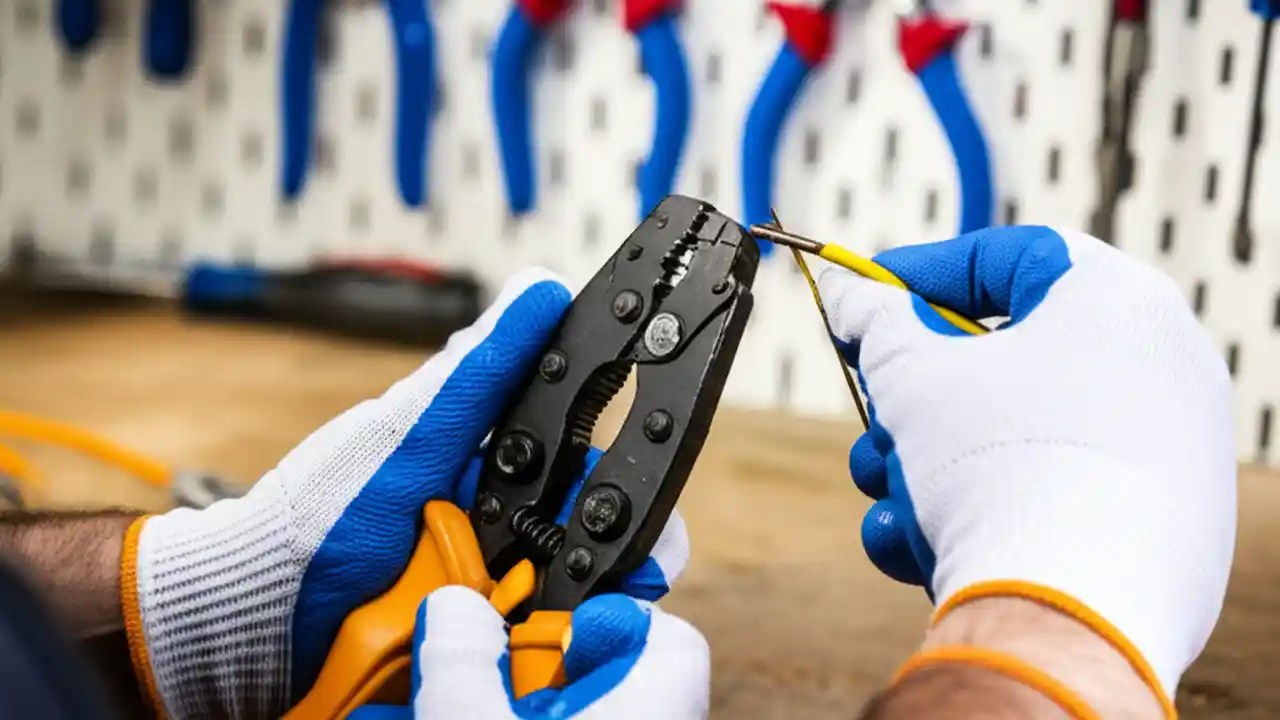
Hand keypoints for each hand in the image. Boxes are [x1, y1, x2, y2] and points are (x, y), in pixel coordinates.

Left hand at [121, 269, 688, 718]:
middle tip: (634, 562)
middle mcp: (503, 520)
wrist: (262, 617)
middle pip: (599, 528)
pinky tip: (560, 635)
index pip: (587, 457)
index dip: (626, 471)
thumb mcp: (405, 434)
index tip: (644, 481)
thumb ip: (476, 371)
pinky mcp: (484, 638)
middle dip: (622, 543)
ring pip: (583, 586)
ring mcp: (495, 582)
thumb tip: (540, 291)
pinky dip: (560, 636)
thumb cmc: (319, 515)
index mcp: (492, 459)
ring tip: (598, 601)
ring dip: (595, 593)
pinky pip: (546, 637)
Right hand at [817, 226, 1234, 702]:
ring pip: (1009, 436)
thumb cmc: (1000, 468)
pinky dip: (974, 510)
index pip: (1009, 258)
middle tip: (876, 413)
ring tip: (888, 489)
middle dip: (914, 397)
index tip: (866, 296)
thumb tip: (852, 294)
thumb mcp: (912, 371)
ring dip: (925, 462)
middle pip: (1002, 359)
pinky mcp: (1145, 527)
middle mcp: (1154, 370)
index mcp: (1117, 303)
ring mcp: (1154, 453)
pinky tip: (917, 541)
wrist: (1071, 614)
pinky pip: (1042, 494)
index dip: (921, 272)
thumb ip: (874, 317)